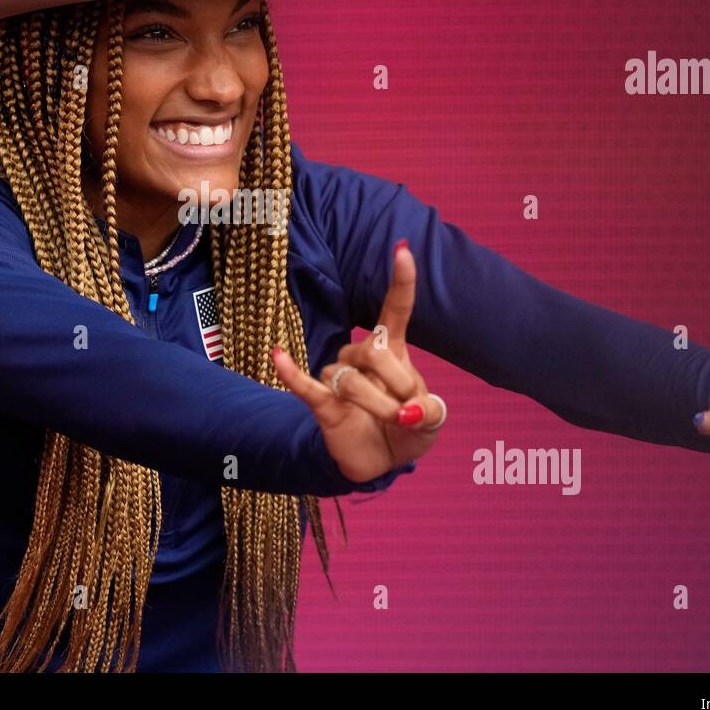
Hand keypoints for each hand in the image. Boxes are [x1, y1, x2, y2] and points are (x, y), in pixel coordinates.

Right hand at [271, 239, 446, 484]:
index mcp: (392, 349)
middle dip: (398, 384)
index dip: (400, 280)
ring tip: (390, 422)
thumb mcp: (430, 421)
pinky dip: (292, 372)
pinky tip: (278, 357)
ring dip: (378, 406)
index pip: (394, 308)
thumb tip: (407, 412)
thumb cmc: (406, 429)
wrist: (380, 460)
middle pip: (374, 351)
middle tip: (408, 412)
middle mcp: (361, 355)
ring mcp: (339, 375)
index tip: (402, 248)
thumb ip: (427, 412)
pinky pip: (305, 385)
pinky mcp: (323, 402)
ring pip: (352, 380)